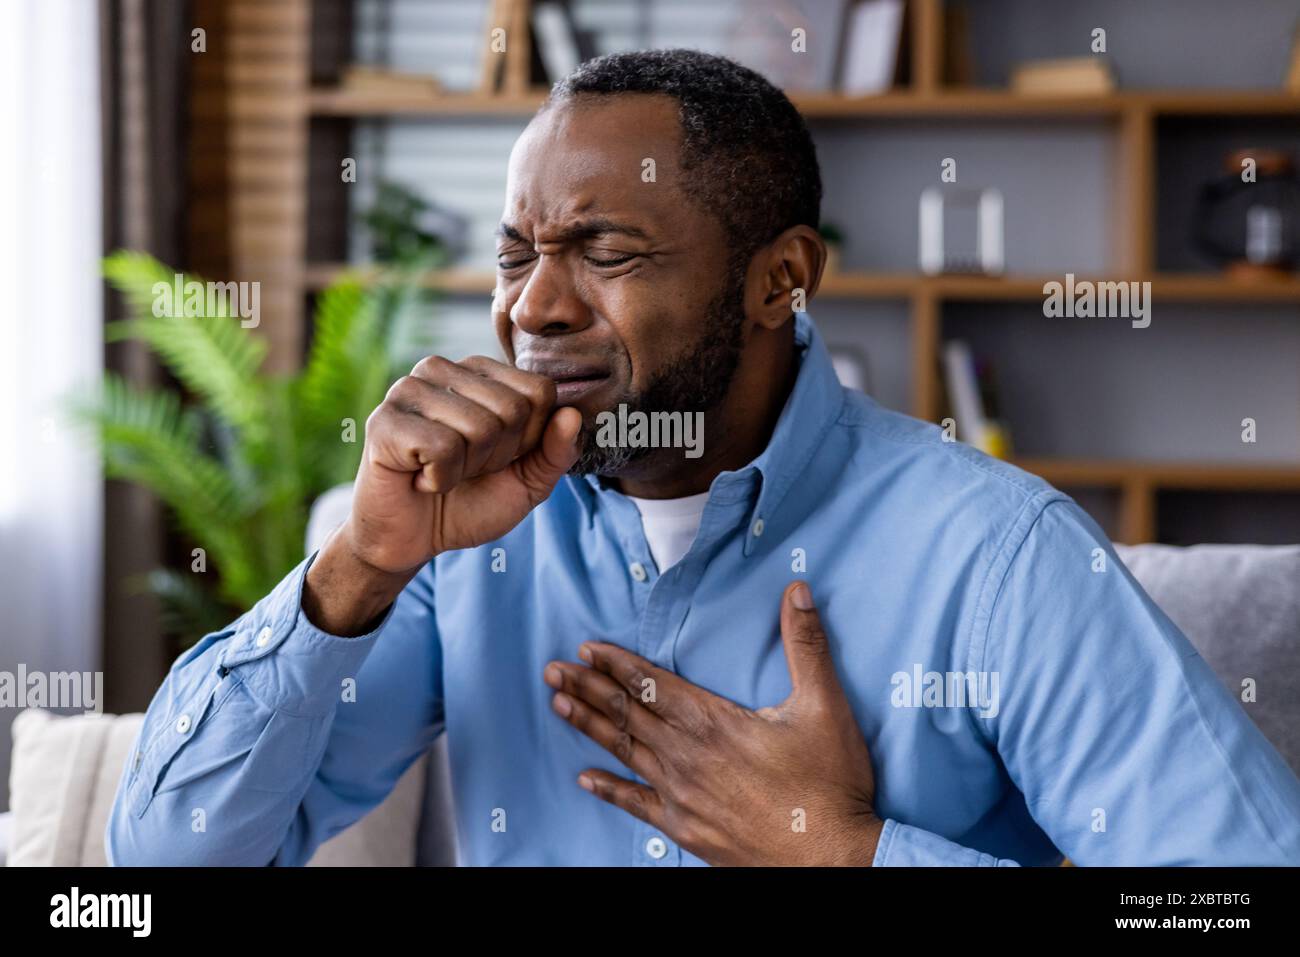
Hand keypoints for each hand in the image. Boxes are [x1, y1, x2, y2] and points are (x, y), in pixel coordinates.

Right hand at [303, 355, 580, 635]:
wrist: (412, 540)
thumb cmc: (469, 503)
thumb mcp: (527, 482)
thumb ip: (556, 452)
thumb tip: (572, 415)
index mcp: (479, 372)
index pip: (540, 391)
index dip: (528, 439)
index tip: (497, 458)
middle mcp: (442, 369)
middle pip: (512, 408)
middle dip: (497, 456)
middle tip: (464, 468)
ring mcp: (408, 390)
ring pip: (479, 427)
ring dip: (467, 469)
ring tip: (440, 471)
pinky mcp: (383, 421)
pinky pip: (442, 448)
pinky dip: (439, 478)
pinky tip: (418, 477)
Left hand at [543, 581, 882, 865]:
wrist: (832, 858)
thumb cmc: (829, 784)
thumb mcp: (825, 706)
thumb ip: (806, 645)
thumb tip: (798, 591)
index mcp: (713, 722)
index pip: (652, 684)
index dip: (617, 664)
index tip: (588, 648)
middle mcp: (687, 756)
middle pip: (626, 713)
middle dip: (588, 687)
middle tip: (553, 669)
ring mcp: (681, 795)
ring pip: (624, 751)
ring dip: (589, 725)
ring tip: (558, 704)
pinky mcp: (684, 829)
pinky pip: (635, 805)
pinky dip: (607, 789)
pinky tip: (584, 778)